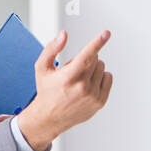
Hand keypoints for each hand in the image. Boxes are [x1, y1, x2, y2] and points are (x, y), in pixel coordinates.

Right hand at [10, 30, 112, 150]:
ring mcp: (93, 95)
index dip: (97, 42)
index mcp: (68, 78)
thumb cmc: (46, 91)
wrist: (50, 117)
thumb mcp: (42, 68)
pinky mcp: (100, 101)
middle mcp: (82, 87)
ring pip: (102, 67)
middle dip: (86, 58)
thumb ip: (51, 48)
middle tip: (73, 70)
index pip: (86, 56)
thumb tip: (63, 35)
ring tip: (79, 79)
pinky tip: (88, 83)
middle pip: (95, 59)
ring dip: (92, 67)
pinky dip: (100, 76)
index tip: (106, 33)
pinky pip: (108, 77)